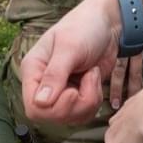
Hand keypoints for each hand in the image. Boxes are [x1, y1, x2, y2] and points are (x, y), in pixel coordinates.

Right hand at [17, 0, 122, 124]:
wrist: (109, 23)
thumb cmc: (85, 26)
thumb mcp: (69, 47)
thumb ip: (55, 75)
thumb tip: (40, 103)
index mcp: (33, 70)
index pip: (33, 107)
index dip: (54, 108)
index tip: (73, 91)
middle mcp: (43, 84)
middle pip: (52, 116)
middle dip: (77, 104)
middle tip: (88, 79)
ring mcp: (61, 91)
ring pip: (70, 118)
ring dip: (89, 100)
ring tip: (92, 75)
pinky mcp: (78, 95)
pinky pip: (84, 114)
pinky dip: (94, 101)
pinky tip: (95, 80)